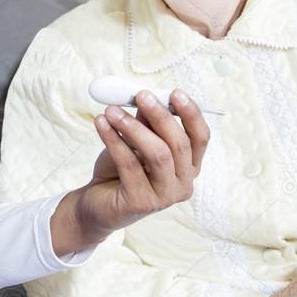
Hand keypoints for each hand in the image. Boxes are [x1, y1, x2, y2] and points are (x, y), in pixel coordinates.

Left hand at [50, 89, 208, 254]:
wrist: (96, 202)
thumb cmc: (120, 169)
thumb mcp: (135, 140)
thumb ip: (145, 122)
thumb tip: (147, 98)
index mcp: (188, 166)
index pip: (200, 138)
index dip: (191, 114)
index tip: (176, 93)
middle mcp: (183, 183)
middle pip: (179, 144)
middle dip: (160, 116)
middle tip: (141, 95)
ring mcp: (165, 196)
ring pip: (157, 154)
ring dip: (132, 127)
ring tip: (111, 110)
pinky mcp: (142, 203)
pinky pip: (130, 164)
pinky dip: (114, 140)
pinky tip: (101, 124)